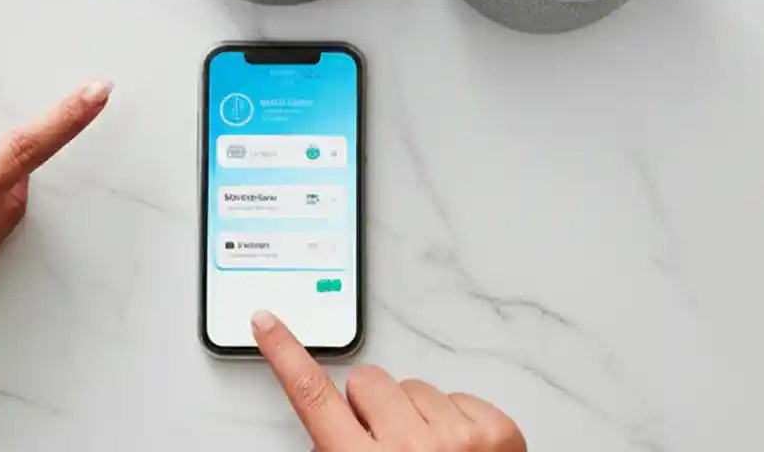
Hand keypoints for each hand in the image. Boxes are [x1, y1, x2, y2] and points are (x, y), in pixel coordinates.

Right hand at [252, 311, 526, 451]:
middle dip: (374, 406)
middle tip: (387, 445)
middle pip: (368, 381)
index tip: (267, 323)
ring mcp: (457, 438)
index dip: (286, 354)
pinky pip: (460, 397)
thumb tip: (333, 426)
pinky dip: (457, 421)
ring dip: (418, 417)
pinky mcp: (497, 432)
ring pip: (416, 386)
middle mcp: (408, 449)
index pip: (313, 396)